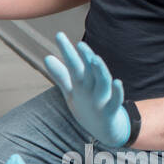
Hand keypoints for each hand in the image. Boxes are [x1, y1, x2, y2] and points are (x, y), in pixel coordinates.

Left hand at [44, 32, 129, 147]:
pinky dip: (117, 92)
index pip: (73, 63)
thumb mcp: (71, 91)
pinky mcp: (111, 110)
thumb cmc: (87, 106)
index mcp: (82, 82)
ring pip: (103, 82)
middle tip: (78, 44)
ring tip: (95, 58)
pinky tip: (117, 82)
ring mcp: (102, 97)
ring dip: (100, 70)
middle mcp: (93, 87)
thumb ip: (60, 75)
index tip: (58, 34)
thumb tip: (46, 57)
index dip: (67, 50)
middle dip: (85, 56)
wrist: (104, 129)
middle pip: (89, 69)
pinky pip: (116, 101)